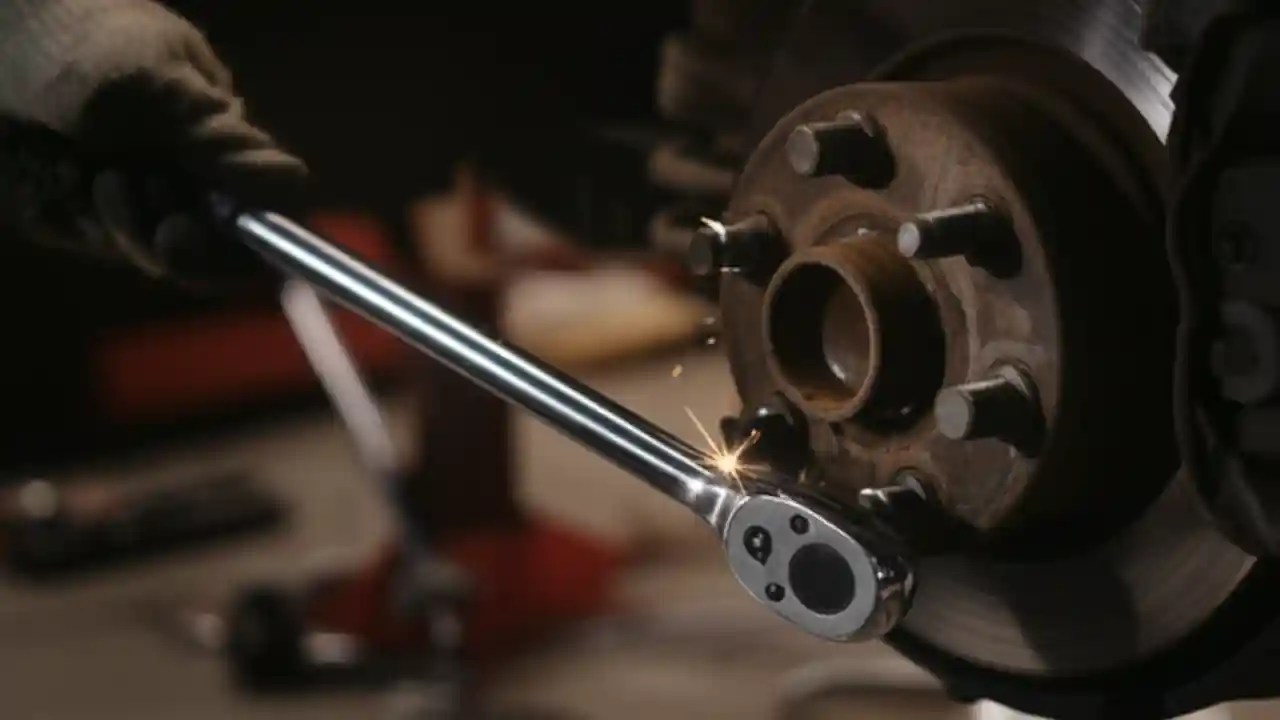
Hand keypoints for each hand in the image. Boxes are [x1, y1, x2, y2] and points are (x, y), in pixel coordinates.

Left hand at [0, 0, 305, 282]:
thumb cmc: (75, 37)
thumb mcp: (158, 81)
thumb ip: (223, 141)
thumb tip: (294, 183)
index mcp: (215, 133)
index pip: (266, 201)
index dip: (264, 230)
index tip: (235, 230)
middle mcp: (184, 172)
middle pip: (225, 244)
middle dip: (200, 239)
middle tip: (171, 224)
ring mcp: (136, 199)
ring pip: (173, 256)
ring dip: (146, 228)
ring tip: (111, 180)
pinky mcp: (83, 221)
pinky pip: (121, 251)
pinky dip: (114, 230)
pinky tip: (91, 191)